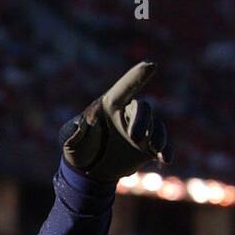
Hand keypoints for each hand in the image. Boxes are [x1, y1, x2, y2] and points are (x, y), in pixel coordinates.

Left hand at [60, 61, 171, 180]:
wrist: (88, 170)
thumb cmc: (78, 148)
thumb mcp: (68, 142)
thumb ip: (71, 133)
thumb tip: (80, 126)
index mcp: (111, 104)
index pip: (125, 87)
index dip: (137, 76)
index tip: (151, 65)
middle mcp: (129, 113)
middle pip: (143, 109)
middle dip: (142, 121)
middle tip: (134, 138)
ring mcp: (142, 129)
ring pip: (156, 125)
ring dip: (158, 135)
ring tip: (155, 148)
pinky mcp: (148, 147)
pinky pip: (162, 145)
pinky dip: (166, 150)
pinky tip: (166, 159)